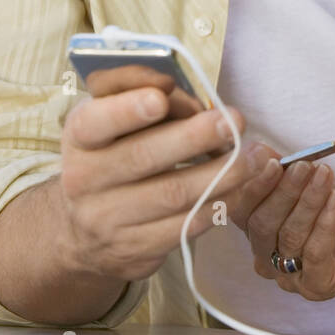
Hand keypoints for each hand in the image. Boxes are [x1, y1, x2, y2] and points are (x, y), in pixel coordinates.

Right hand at [57, 64, 267, 281]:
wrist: (83, 233)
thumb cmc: (109, 156)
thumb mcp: (108, 118)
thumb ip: (134, 90)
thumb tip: (172, 84)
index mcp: (79, 138)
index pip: (95, 121)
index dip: (126, 109)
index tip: (160, 98)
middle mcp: (84, 180)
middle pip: (143, 157)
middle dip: (194, 136)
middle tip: (233, 120)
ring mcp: (108, 220)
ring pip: (173, 194)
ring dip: (223, 172)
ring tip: (255, 155)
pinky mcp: (136, 250)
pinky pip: (186, 225)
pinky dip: (219, 203)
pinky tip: (242, 186)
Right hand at [228, 158, 334, 300]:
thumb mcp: (315, 180)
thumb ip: (284, 170)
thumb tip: (255, 152)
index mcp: (262, 233)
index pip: (242, 213)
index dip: (254, 187)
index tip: (272, 162)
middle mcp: (269, 259)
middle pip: (262, 226)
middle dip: (284, 191)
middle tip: (305, 166)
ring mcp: (292, 277)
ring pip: (289, 236)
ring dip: (309, 201)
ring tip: (326, 176)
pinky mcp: (319, 286)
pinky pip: (315, 254)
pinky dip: (326, 223)